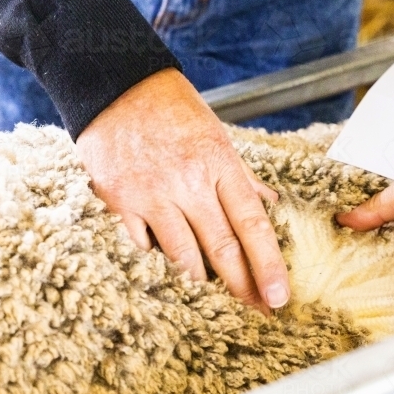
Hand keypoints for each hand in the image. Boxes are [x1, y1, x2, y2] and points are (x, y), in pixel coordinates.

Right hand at [76, 68, 289, 313]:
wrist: (113, 83)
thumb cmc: (171, 107)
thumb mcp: (216, 133)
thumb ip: (240, 175)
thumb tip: (270, 203)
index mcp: (219, 163)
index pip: (252, 224)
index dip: (268, 264)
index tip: (280, 295)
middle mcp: (187, 182)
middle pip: (222, 248)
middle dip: (242, 286)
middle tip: (258, 310)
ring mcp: (151, 194)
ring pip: (182, 256)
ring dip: (199, 279)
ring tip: (211, 290)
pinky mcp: (119, 200)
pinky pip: (144, 244)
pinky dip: (157, 253)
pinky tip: (165, 254)